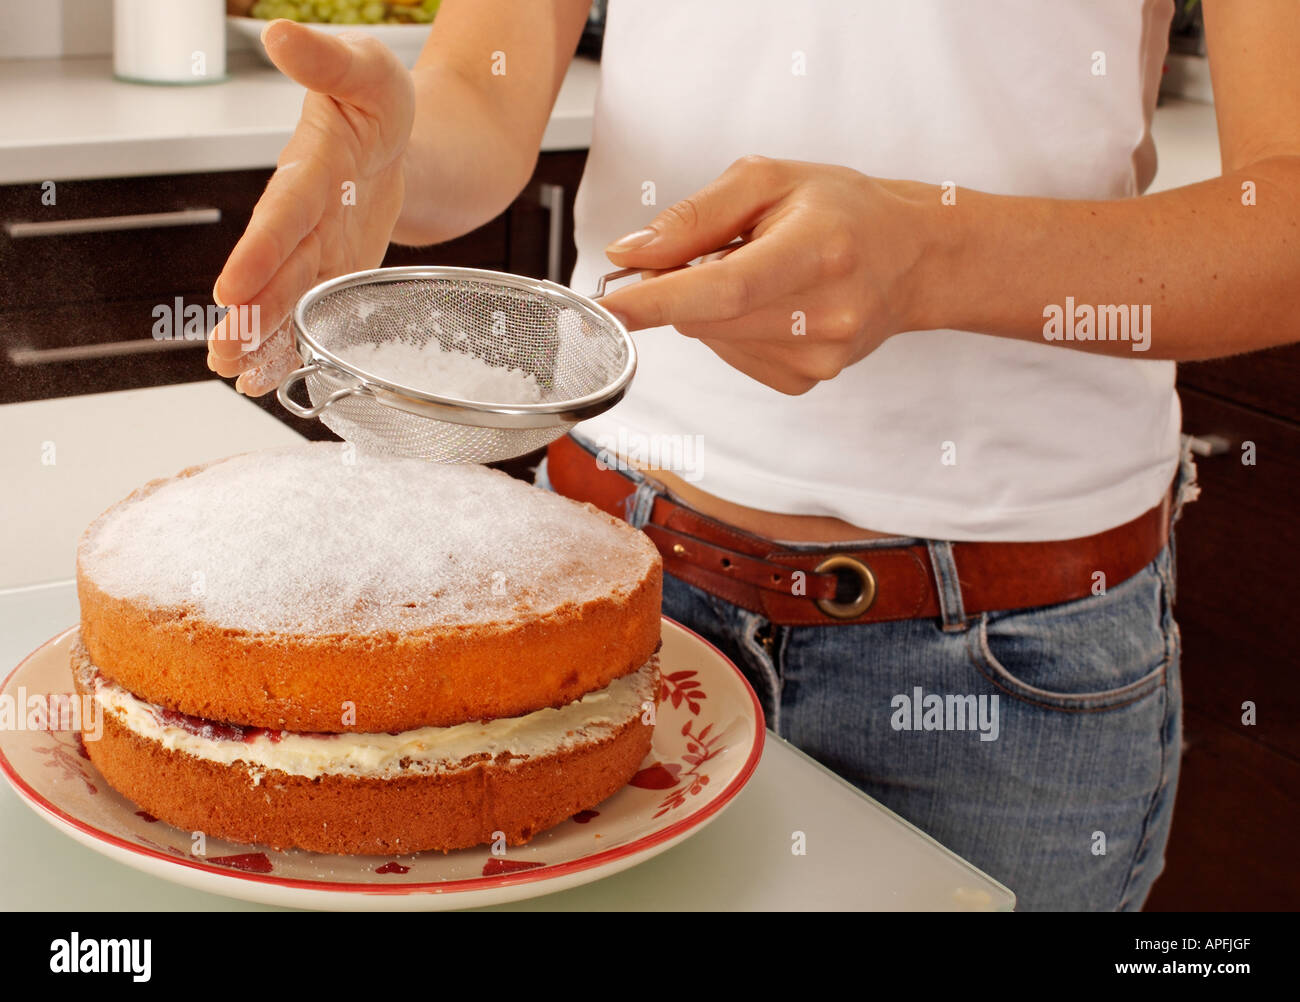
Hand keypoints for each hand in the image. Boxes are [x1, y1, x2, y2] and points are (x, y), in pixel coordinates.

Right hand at [207, 19, 413, 394]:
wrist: (389, 133)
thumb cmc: (374, 98)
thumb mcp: (367, 68)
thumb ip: (327, 60)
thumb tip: (282, 34)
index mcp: (308, 170)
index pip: (281, 214)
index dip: (258, 252)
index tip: (230, 287)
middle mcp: (303, 216)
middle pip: (273, 269)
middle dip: (249, 312)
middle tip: (224, 353)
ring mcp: (313, 247)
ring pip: (283, 299)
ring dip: (261, 337)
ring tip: (237, 375)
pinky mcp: (331, 270)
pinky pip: (309, 311)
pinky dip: (291, 343)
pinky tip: (269, 377)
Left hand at [598, 156, 933, 394]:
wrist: (914, 258)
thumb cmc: (846, 211)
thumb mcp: (770, 180)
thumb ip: (695, 216)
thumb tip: (630, 253)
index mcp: (817, 250)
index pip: (723, 287)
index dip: (658, 299)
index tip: (608, 306)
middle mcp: (823, 315)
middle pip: (705, 315)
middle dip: (681, 284)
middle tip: (715, 249)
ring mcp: (817, 357)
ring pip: (710, 337)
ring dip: (710, 305)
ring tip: (763, 272)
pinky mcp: (806, 380)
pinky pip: (731, 355)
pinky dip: (731, 327)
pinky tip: (772, 303)